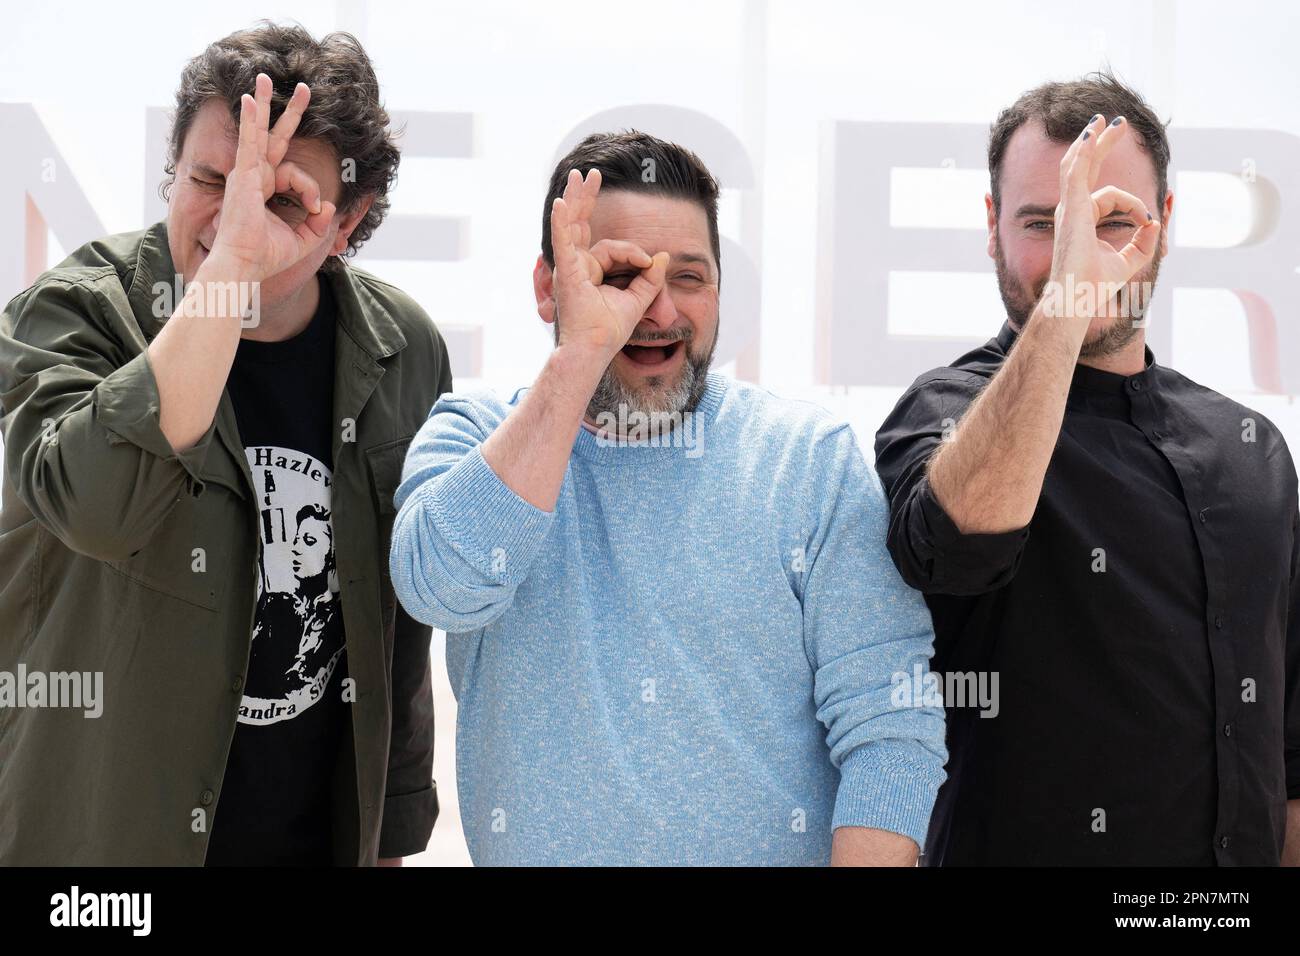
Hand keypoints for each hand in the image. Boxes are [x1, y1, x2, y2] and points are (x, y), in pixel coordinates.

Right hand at [210, 73, 336, 281]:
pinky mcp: (244, 177)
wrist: (244, 265)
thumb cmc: (266, 256)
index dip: (311, 190)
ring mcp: (247, 174)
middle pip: (274, 137)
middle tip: (304, 88)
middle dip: (289, 112)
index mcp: (266, 188)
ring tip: (265, 76)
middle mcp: (255, 176)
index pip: (295, 174)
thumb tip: (330, 205)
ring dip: (265, 104)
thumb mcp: (303, 240)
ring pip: (258, 132)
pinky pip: (248, 143)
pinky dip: (250, 122)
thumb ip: (318, 223)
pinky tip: (252, 100)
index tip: (314, 209)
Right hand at [549, 168, 667, 360]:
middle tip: (591, 174)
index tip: (648, 262)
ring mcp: (569, 267)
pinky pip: (563, 240)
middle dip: (587, 198)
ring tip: (580, 175)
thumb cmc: (609, 332)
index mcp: (590, 271)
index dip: (633, 252)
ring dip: (576, 198)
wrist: (594, 350)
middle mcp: (576, 266)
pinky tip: (559, 203)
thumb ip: (649, 278)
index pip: (612, 248)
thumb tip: (662, 256)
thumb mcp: (637, 300)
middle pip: (582, 224)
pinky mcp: (566, 271)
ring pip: (575, 226)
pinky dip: (561, 222)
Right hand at [1046, 114, 1161, 320]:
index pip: (1111, 197)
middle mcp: (1072, 210)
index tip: (1148, 223)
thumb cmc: (1095, 286)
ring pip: (1079, 164)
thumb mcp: (1129, 261)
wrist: (1077, 299)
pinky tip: (1092, 133)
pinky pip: (1077, 173)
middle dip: (1102, 144)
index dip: (1136, 206)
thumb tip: (1155, 222)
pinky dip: (1084, 152)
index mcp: (1083, 220)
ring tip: (1107, 120)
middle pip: (1087, 167)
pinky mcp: (1072, 208)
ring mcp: (1070, 207)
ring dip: (1093, 140)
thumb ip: (1144, 242)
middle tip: (1116, 123)